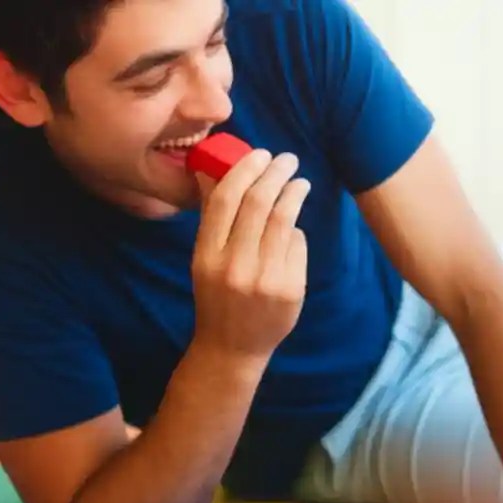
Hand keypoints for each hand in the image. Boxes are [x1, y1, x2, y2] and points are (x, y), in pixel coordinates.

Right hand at [191, 150, 310, 362]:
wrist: (232, 348)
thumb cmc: (216, 297)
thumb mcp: (203, 260)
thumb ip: (213, 218)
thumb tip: (216, 170)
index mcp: (207, 256)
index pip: (226, 200)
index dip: (245, 170)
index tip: (260, 154)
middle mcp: (235, 266)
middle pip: (259, 204)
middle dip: (276, 173)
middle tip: (287, 160)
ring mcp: (265, 279)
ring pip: (285, 221)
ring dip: (294, 193)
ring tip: (299, 183)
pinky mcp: (290, 290)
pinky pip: (298, 245)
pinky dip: (296, 230)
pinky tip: (293, 227)